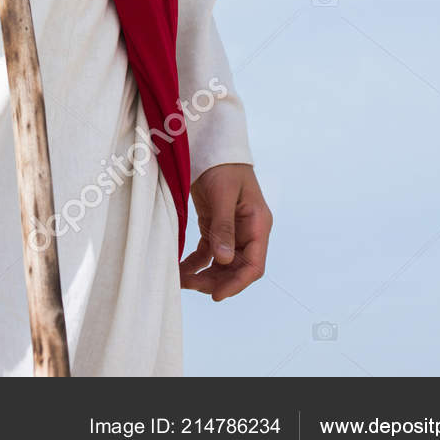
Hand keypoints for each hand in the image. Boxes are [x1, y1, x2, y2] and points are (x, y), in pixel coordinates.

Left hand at [179, 164, 271, 301]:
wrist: (211, 143)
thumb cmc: (223, 164)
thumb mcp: (223, 194)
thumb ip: (223, 226)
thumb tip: (224, 260)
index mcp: (257, 224)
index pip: (254, 264)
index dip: (237, 283)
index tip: (217, 295)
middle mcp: (247, 231)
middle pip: (236, 268)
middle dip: (216, 281)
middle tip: (191, 286)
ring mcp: (231, 230)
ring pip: (221, 264)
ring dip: (204, 275)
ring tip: (183, 280)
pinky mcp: (214, 226)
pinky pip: (208, 253)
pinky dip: (195, 264)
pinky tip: (182, 270)